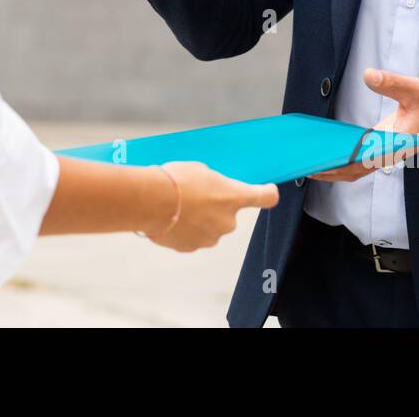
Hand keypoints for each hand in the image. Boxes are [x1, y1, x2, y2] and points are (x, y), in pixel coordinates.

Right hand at [144, 161, 278, 252]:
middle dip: (214, 207)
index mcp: (234, 197)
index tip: (268, 190)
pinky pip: (192, 237)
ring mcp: (210, 238)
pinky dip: (184, 230)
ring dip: (198, 219)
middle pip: (228, 215)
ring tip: (176, 206)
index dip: (267, 193)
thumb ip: (212, 183)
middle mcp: (228, 222)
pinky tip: (169, 218)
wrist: (150, 202)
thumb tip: (209, 190)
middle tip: (194, 195)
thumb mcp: (199, 170)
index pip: (265, 197)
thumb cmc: (176, 180)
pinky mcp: (191, 248)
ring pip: (209, 228)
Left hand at [306, 68, 418, 181]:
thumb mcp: (416, 89)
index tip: (321, 164)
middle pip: (353, 170)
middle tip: (302, 165)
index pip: (364, 160)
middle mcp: (387, 154)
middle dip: (329, 170)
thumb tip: (368, 75)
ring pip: (353, 170)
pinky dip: (340, 163)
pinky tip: (322, 154)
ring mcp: (382, 155)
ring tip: (305, 163)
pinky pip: (356, 162)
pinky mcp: (379, 150)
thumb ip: (392, 83)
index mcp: (395, 144)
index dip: (342, 164)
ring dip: (332, 170)